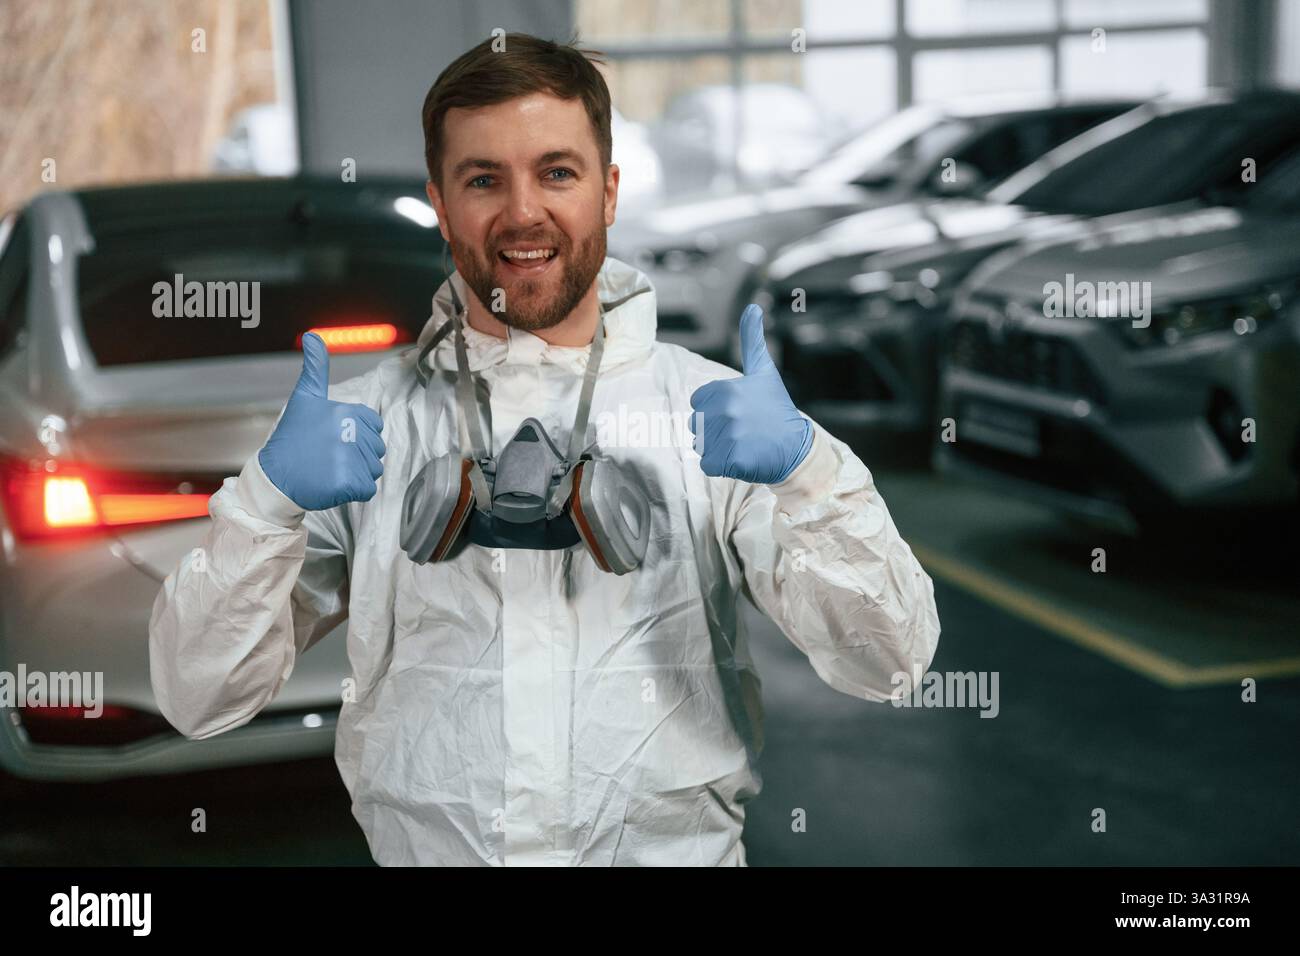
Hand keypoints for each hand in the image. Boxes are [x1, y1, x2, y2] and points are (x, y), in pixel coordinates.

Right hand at [257, 332, 385, 509]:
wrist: (275, 478)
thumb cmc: (292, 439)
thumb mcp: (304, 399)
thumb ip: (315, 369)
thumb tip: (312, 336)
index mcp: (344, 410)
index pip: (373, 425)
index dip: (356, 435)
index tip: (332, 439)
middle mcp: (349, 432)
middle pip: (375, 448)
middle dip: (357, 456)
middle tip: (328, 457)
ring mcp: (349, 458)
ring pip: (373, 469)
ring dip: (356, 474)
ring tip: (329, 470)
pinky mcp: (348, 483)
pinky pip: (368, 489)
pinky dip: (353, 491)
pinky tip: (332, 484)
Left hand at [689, 305, 812, 483]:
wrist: (797, 448)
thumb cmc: (777, 409)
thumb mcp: (764, 373)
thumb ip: (752, 341)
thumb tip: (753, 306)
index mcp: (725, 389)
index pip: (698, 402)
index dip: (716, 409)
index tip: (740, 412)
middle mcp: (724, 411)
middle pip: (697, 425)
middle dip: (715, 430)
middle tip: (744, 430)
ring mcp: (727, 437)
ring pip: (701, 445)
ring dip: (718, 448)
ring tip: (744, 444)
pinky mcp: (730, 461)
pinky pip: (708, 465)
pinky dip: (722, 466)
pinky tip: (742, 459)